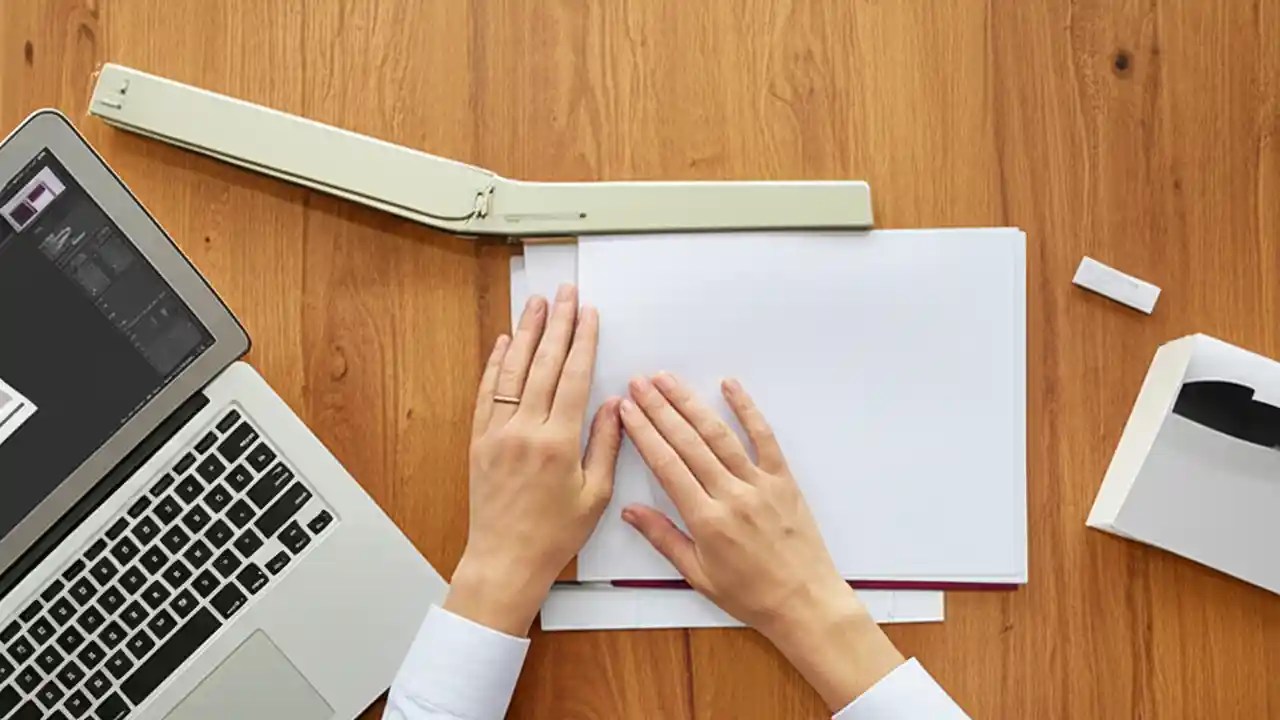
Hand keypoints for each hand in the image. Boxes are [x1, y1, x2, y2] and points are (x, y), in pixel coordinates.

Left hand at [445, 285, 622, 636]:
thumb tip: (616, 403)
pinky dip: (495, 364)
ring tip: (536, 304)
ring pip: (513, 371)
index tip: (589, 314)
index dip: (583, 341)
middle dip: (558, 324)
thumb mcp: (595, 494)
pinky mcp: (479, 441)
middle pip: (544, 364)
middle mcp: (525, 430)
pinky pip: (487, 392)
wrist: (506, 560)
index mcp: (558, 441)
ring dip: (527, 333)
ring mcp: (498, 432)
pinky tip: (504, 342)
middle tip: (565, 293)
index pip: (573, 377)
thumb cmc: (555, 535)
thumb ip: (606, 444)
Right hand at [619, 373, 903, 709]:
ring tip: (669, 380)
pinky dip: (747, 409)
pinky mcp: (783, 479)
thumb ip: (663, 538)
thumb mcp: (698, 574)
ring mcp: (759, 484)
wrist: (805, 602)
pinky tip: (730, 386)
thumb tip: (629, 510)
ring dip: (691, 403)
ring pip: (719, 434)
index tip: (626, 409)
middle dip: (659, 409)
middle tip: (639, 383)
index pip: (666, 465)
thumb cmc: (751, 595)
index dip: (643, 433)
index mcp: (706, 520)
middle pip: (688, 442)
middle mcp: (731, 496)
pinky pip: (764, 437)